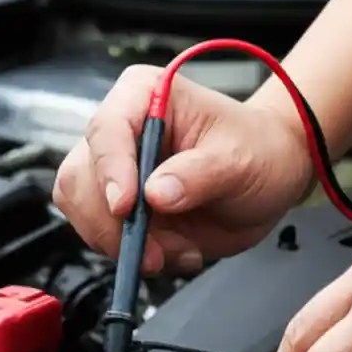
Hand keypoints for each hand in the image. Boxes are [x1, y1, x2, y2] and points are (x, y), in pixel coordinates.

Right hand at [53, 65, 313, 273]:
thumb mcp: (241, 159)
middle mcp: (120, 130)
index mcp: (144, 96)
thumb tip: (156, 194)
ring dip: (125, 244)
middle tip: (154, 252)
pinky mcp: (121, 208)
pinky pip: (104, 237)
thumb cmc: (259, 150)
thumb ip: (200, 175)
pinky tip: (177, 250)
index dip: (111, 171)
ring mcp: (116, 171)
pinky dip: (137, 255)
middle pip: (81, 177)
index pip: (107, 130)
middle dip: (112, 223)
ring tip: (179, 250)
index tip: (127, 207)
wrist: (271, 175)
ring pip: (84, 212)